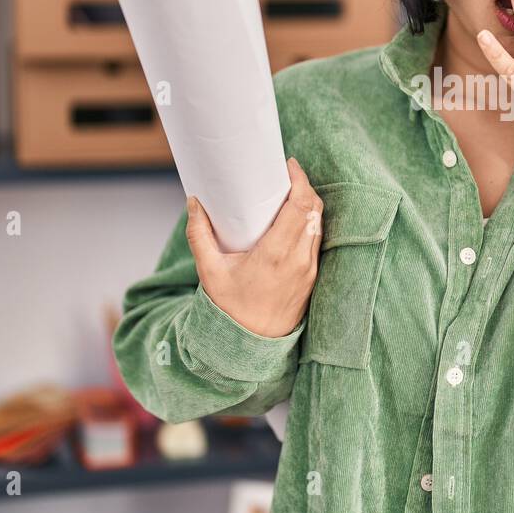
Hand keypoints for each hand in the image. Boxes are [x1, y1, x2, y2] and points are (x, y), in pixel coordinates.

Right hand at [185, 156, 321, 337]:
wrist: (251, 346)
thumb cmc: (229, 309)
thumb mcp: (209, 271)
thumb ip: (199, 235)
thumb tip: (194, 202)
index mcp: (276, 254)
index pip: (301, 206)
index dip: (300, 180)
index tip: (290, 165)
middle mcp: (299, 259)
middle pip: (314, 210)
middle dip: (305, 186)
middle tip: (288, 174)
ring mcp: (309, 269)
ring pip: (319, 224)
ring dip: (309, 204)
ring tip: (291, 190)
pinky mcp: (312, 277)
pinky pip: (317, 240)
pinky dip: (310, 223)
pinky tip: (296, 217)